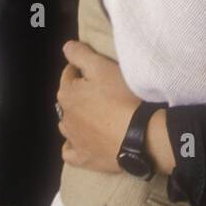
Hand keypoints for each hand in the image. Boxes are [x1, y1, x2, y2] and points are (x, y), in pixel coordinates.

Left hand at [57, 40, 138, 173]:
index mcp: (67, 93)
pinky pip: (70, 152)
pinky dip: (73, 146)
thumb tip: (66, 47)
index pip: (69, 74)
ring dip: (77, 118)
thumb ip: (81, 54)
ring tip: (96, 116)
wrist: (140, 135)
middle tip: (102, 92)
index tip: (98, 71)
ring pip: (68, 125)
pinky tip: (83, 142)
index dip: (82, 69)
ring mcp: (73, 140)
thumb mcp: (102, 67)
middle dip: (80, 94)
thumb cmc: (122, 97)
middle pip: (69, 100)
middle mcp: (65, 117)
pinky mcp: (83, 158)